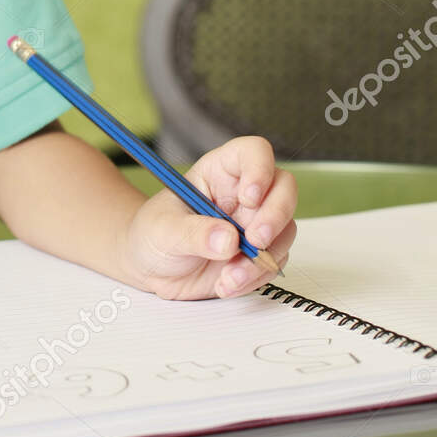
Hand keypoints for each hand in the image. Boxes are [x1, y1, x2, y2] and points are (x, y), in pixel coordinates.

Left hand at [118, 135, 297, 299]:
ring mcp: (254, 224)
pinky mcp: (258, 254)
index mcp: (219, 173)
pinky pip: (274, 262)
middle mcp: (243, 195)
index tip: (249, 197)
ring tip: (228, 276)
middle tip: (254, 241)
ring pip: (285, 229)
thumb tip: (228, 240)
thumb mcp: (163, 230)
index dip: (259, 169)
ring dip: (263, 257)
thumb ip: (193, 233)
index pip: (253, 153)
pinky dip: (256, 276)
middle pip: (283, 188)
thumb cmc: (153, 234)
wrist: (151, 269)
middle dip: (275, 216)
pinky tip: (226, 283)